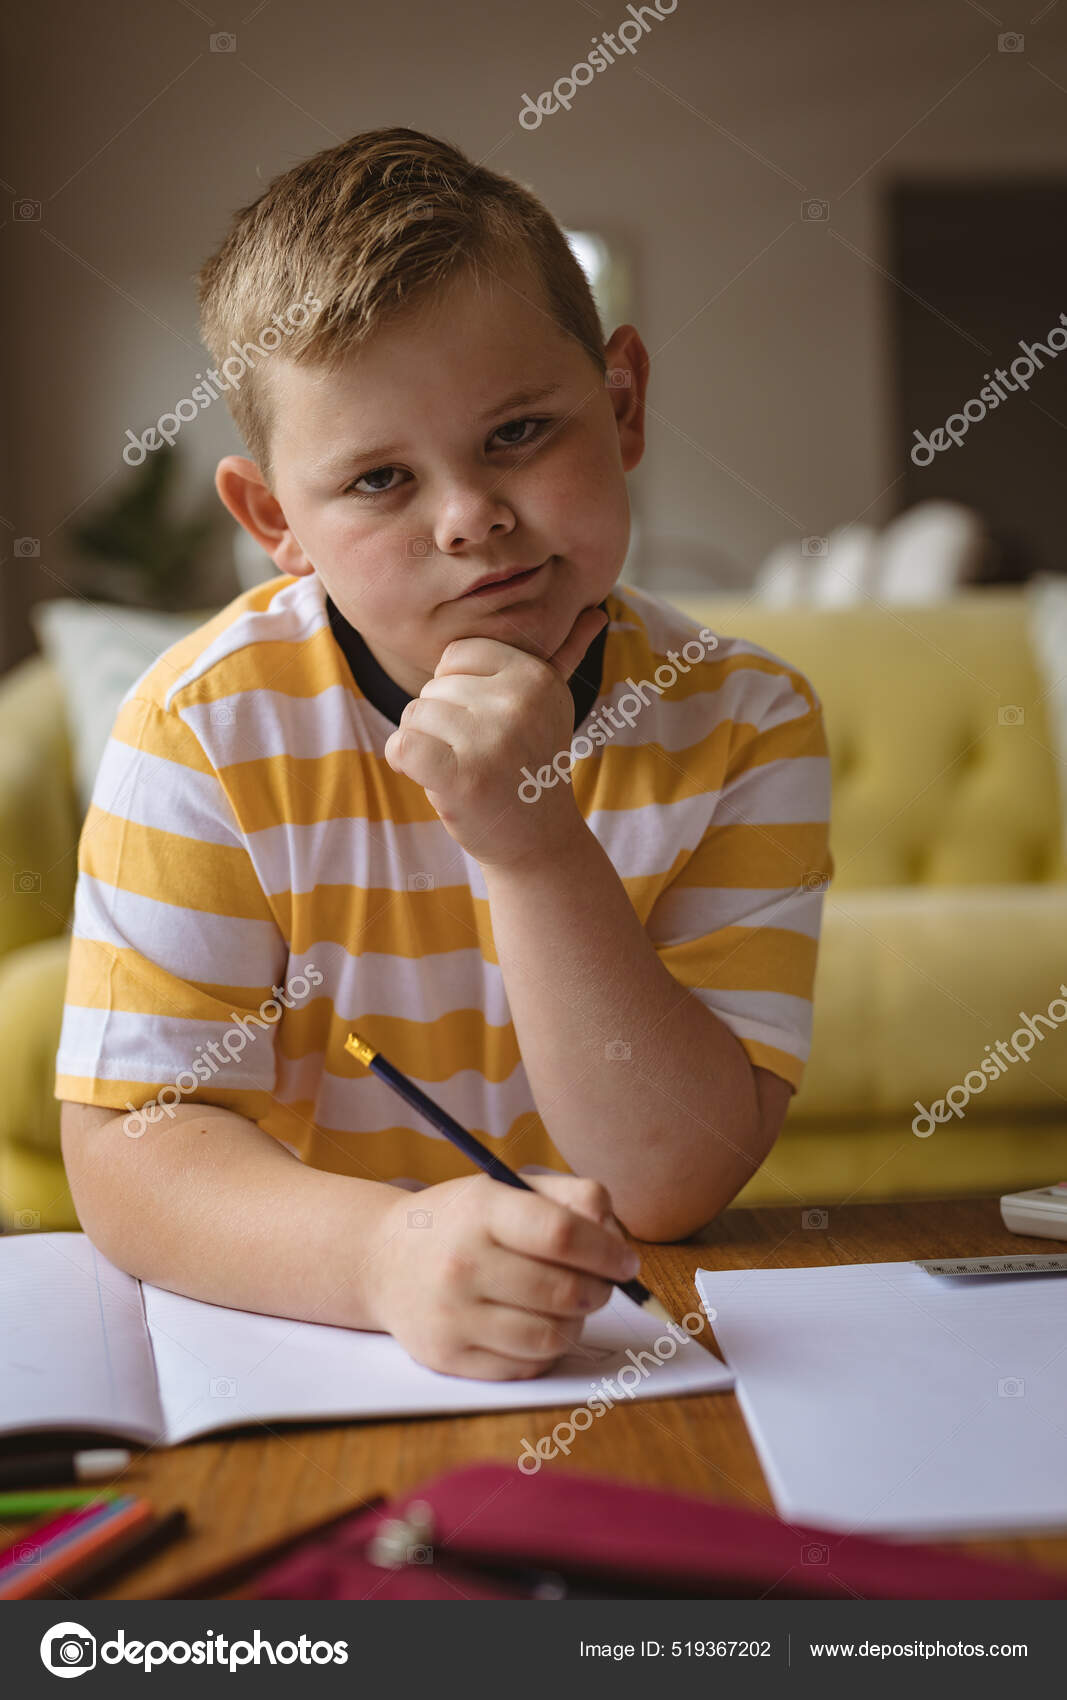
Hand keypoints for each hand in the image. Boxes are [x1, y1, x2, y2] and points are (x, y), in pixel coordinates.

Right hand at [370, 1170, 638, 1380]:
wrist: (382, 1260)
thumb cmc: (460, 1222)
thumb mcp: (506, 1188)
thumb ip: (571, 1198)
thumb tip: (616, 1239)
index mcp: (481, 1210)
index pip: (561, 1234)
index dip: (608, 1251)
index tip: (627, 1262)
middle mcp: (462, 1264)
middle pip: (563, 1291)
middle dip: (600, 1291)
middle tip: (602, 1285)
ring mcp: (452, 1315)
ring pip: (551, 1336)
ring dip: (576, 1323)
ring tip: (569, 1305)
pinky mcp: (448, 1357)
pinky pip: (526, 1366)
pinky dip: (547, 1350)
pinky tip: (538, 1326)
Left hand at [382, 602, 607, 869]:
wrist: (537, 843)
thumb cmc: (529, 767)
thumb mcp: (549, 707)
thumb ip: (563, 656)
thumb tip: (596, 610)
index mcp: (536, 677)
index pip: (454, 656)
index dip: (457, 692)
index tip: (488, 725)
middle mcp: (519, 702)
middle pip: (431, 688)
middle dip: (442, 724)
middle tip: (482, 757)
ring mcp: (492, 739)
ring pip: (413, 716)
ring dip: (426, 747)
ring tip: (465, 770)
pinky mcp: (462, 776)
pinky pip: (400, 746)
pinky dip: (406, 766)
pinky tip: (439, 782)